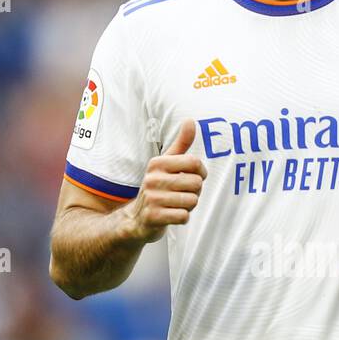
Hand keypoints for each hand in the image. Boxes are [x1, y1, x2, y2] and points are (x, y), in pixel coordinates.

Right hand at [123, 119, 206, 241]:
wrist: (137, 219)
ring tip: (176, 204)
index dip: (201, 172)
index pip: (194, 162)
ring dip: (189, 206)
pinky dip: (182, 218)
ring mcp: (152, 198)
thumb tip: (190, 120)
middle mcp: (152, 179)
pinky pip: (183, 216)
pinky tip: (172, 215)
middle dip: (195, 192)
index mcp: (157, 163)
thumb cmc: (159, 188)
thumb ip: (181, 143)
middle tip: (182, 194)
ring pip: (192, 201)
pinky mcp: (153, 217)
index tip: (194, 177)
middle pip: (196, 183)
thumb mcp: (167, 164)